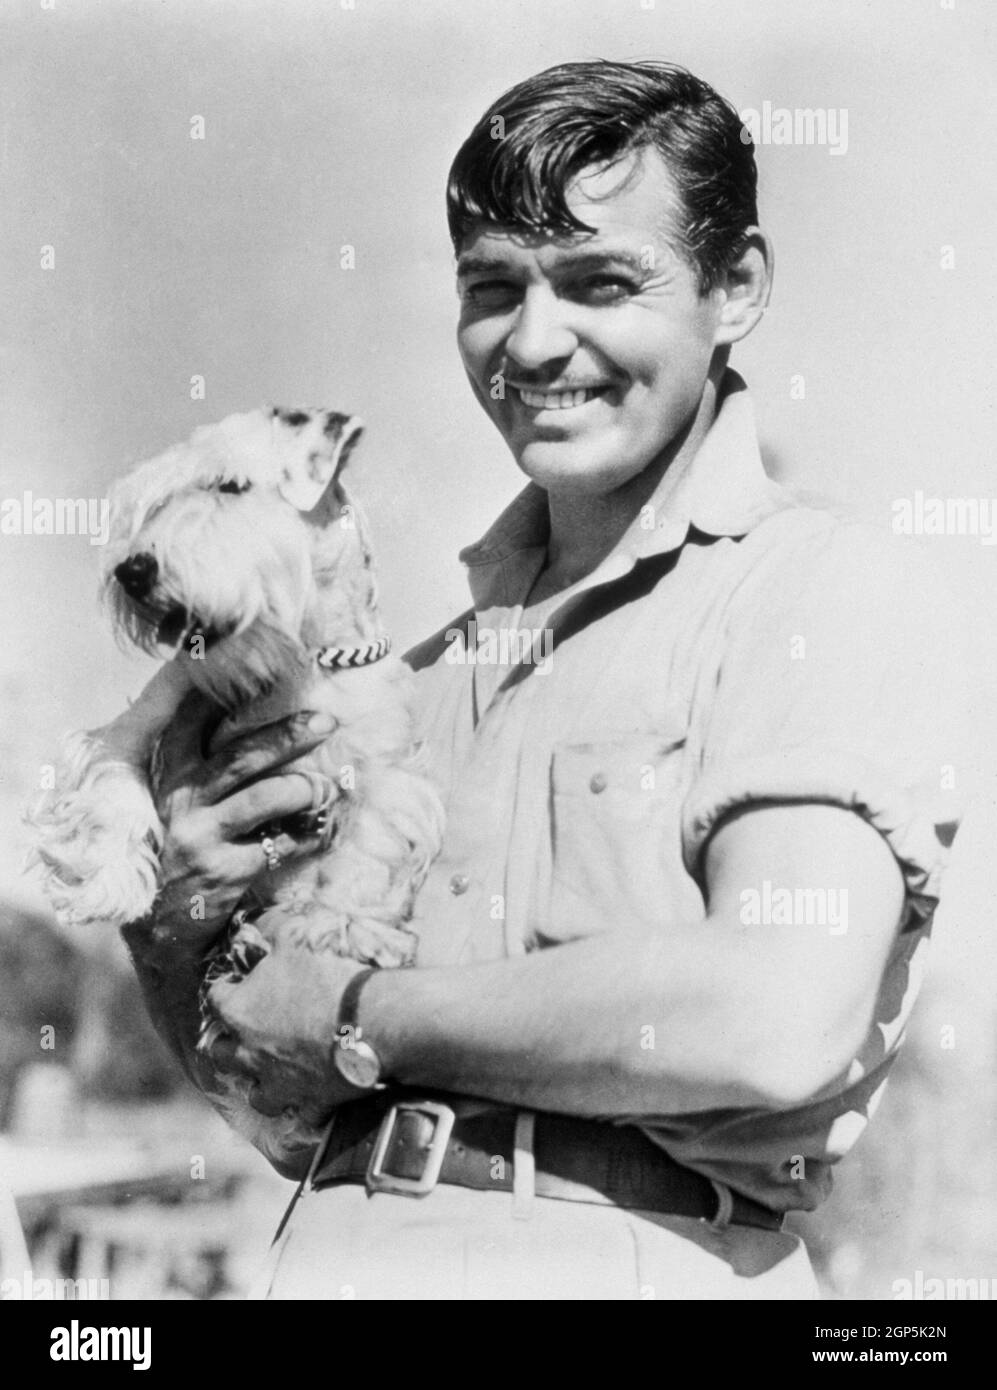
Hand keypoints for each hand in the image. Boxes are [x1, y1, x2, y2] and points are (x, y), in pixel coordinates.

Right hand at [127, 690, 337, 954]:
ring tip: (328, 788)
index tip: (262, 671)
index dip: (222, 695)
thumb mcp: (177, 804)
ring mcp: (200, 836)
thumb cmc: (178, 852)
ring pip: (264, 797)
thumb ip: (206, 767)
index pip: (191, 723)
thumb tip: (259, 725)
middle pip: (240, 756)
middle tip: (327, 721)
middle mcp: (180, 800)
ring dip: (306, 788)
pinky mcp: (222, 872)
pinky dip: (311, 835)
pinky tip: (326, 830)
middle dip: (288, 735)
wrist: (159, 929)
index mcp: (169, 775)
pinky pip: (280, 845)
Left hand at [204, 935, 367, 1124]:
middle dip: (228, 1043)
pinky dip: (305, 1108)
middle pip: (224, 1054)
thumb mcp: (295, 941)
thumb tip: (260, 929)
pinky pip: (302, 1114)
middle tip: (238, 1034)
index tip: (229, 984)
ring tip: (269, 1075)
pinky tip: (311, 1100)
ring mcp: (279, 1083)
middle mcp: (250, 1053)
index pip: (215, 999)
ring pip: (256, 1094)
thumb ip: (273, 936)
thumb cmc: (329, 979)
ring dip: (260, 1083)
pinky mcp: (311, 1103)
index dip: (222, 989)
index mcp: (240, 1012)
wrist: (373, 1022)